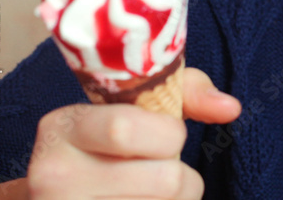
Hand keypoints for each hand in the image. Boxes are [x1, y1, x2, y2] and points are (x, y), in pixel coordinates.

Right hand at [25, 68, 240, 198]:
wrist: (60, 195)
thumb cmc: (111, 148)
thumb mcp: (138, 106)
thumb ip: (187, 93)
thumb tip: (230, 108)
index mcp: (62, 128)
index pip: (125, 128)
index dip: (168, 134)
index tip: (167, 136)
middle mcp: (52, 176)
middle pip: (164, 180)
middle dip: (182, 175)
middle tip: (159, 172)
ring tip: (147, 194)